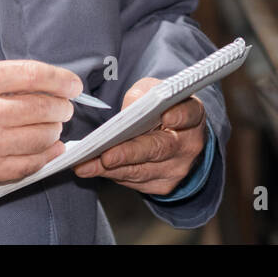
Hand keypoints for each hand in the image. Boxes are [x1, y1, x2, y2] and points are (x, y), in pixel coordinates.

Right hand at [0, 60, 81, 198]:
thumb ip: (4, 78)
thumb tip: (49, 83)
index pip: (32, 75)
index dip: (60, 80)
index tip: (73, 85)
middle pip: (43, 107)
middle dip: (62, 108)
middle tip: (63, 109)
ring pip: (43, 136)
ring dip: (54, 131)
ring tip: (50, 127)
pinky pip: (33, 163)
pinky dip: (48, 155)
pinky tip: (49, 148)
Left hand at [72, 77, 206, 195]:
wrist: (177, 136)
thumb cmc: (162, 108)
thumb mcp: (153, 91)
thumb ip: (142, 95)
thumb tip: (128, 109)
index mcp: (192, 115)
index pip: (189, 114)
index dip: (179, 116)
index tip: (167, 116)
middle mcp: (189, 144)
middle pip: (160, 149)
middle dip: (130, 153)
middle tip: (106, 155)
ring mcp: (178, 168)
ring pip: (143, 171)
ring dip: (112, 169)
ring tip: (85, 164)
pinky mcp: (164, 185)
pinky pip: (136, 182)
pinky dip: (113, 175)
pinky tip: (93, 169)